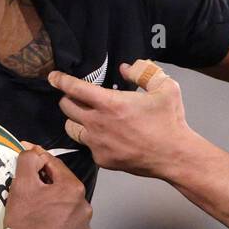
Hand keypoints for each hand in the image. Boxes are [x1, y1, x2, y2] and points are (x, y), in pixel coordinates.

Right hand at [3, 144, 91, 228]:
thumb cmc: (24, 220)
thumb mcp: (21, 184)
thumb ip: (28, 160)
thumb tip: (33, 151)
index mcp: (74, 189)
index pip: (55, 166)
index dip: (38, 159)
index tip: (27, 155)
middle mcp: (85, 207)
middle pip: (62, 187)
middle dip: (46, 184)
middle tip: (28, 186)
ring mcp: (84, 228)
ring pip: (66, 207)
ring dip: (54, 203)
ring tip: (36, 208)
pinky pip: (67, 226)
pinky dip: (57, 222)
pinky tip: (44, 226)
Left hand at [49, 61, 191, 177]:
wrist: (174, 156)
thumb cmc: (170, 121)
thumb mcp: (165, 87)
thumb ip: (143, 72)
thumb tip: (125, 69)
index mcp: (110, 103)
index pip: (74, 88)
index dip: (61, 80)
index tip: (53, 77)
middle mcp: (98, 123)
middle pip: (66, 107)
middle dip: (68, 99)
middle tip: (77, 98)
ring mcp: (97, 143)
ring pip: (71, 128)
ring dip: (75, 120)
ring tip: (87, 118)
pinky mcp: (102, 159)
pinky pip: (88, 146)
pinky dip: (93, 140)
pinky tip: (106, 138)